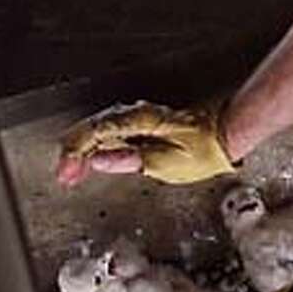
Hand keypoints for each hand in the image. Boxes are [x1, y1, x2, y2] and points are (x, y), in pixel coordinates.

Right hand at [56, 100, 234, 185]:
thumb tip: (102, 161)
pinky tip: (93, 159)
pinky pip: (112, 131)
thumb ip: (132, 160)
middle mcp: (137, 115)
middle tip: (65, 177)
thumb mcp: (168, 164)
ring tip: (73, 172)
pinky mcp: (144, 124)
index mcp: (140, 121)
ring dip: (83, 150)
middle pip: (92, 128)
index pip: (95, 132)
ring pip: (99, 129)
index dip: (75, 153)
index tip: (67, 174)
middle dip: (73, 153)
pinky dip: (98, 146)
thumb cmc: (204, 150)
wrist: (226, 135)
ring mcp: (139, 118)